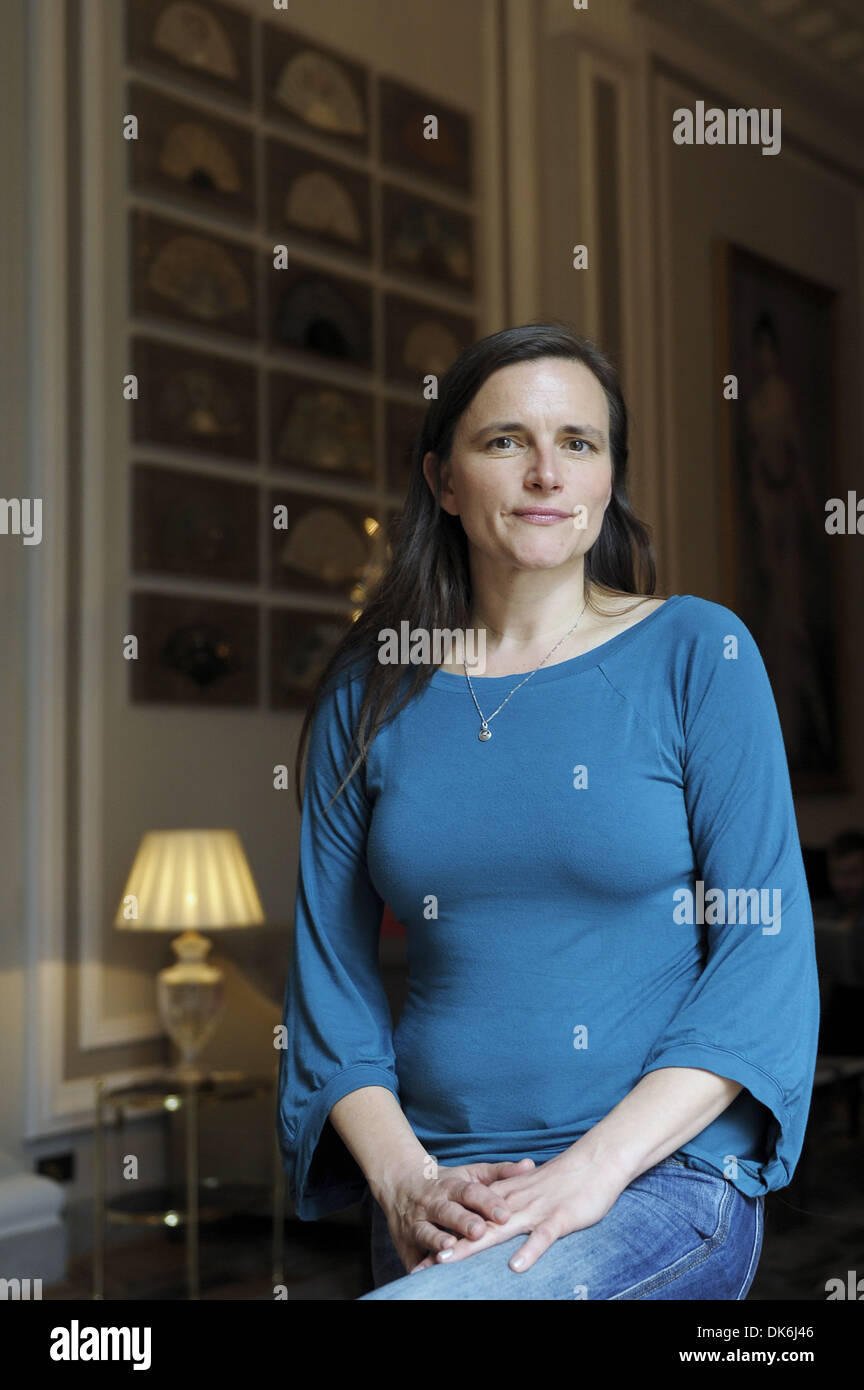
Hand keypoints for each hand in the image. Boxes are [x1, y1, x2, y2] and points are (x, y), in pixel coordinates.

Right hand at [375, 1157, 536, 1274]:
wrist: (400, 1183)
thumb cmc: (447, 1183)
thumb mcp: (471, 1174)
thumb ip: (500, 1173)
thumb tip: (529, 1165)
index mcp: (451, 1186)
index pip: (471, 1192)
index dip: (488, 1202)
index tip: (506, 1214)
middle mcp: (432, 1203)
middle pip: (449, 1212)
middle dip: (463, 1221)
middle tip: (480, 1231)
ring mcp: (416, 1222)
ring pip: (426, 1231)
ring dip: (437, 1239)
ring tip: (450, 1247)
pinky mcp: (406, 1243)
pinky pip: (412, 1255)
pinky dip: (418, 1265)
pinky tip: (424, 1274)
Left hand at [408, 1146, 628, 1273]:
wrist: (595, 1161)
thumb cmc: (565, 1181)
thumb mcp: (530, 1192)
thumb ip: (510, 1206)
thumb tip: (494, 1226)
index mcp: (506, 1198)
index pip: (469, 1219)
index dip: (447, 1238)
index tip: (424, 1258)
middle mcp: (514, 1204)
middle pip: (474, 1227)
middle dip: (448, 1247)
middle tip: (423, 1266)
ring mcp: (535, 1210)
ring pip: (497, 1231)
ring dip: (471, 1247)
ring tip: (447, 1262)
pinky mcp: (559, 1218)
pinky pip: (542, 1237)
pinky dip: (529, 1251)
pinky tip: (516, 1267)